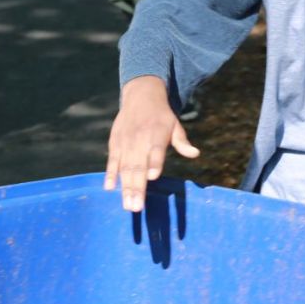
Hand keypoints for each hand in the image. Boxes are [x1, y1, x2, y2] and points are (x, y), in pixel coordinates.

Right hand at [104, 76, 199, 211]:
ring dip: (125, 187)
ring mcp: (125, 142)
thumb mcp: (175, 124)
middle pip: (138, 166)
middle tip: (137, 207)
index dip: (154, 163)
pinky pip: (112, 162)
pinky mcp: (115, 144)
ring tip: (128, 205)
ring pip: (125, 168)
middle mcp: (140, 140)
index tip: (152, 177)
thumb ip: (182, 141)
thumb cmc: (161, 116)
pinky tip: (109, 188)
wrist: (140, 96)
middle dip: (137, 187)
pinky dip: (110, 175)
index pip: (156, 150)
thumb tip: (195, 153)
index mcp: (157, 134)